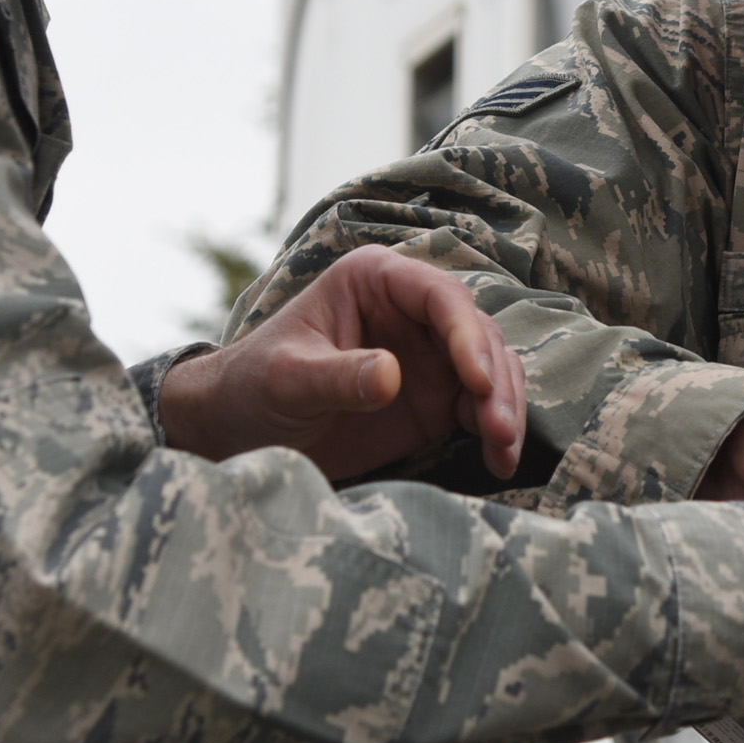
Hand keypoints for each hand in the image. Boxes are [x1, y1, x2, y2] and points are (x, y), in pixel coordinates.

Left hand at [161, 246, 527, 480]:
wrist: (239, 432)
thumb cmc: (252, 387)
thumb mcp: (287, 379)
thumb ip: (337, 376)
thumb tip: (391, 375)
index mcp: (374, 281)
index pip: (437, 295)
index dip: (466, 334)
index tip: (478, 381)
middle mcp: (410, 311)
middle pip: (477, 331)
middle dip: (495, 379)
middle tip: (497, 427)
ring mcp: (428, 355)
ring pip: (492, 368)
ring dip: (504, 406)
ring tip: (501, 448)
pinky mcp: (435, 399)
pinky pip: (481, 407)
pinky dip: (496, 432)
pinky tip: (499, 461)